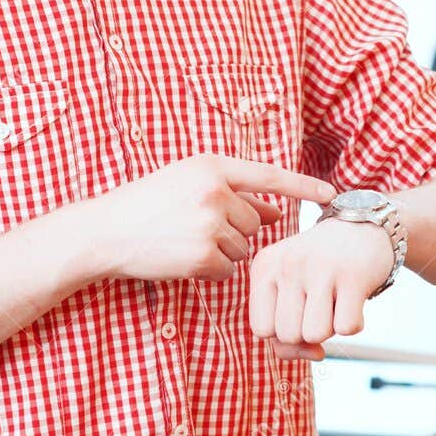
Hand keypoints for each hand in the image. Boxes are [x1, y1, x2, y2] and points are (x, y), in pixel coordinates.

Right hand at [74, 154, 335, 283]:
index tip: (331, 194)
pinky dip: (209, 270)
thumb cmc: (145, 205)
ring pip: (242, 248)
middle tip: (194, 228)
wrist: (105, 231)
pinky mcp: (202, 255)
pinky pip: (226, 269)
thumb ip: (232, 192)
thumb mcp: (187, 183)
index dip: (303, 186)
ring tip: (183, 240)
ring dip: (221, 251)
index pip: (269, 176)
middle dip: (234, 231)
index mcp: (212, 166)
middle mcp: (214, 191)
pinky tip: (181, 258)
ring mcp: (209, 224)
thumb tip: (274, 212)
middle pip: (254, 222)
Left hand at [249, 216, 394, 360]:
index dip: (281, 332)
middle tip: (320, 303)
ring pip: (315, 335)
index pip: (261, 329)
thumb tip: (317, 355)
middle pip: (288, 335)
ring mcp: (321, 267)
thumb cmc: (320, 268)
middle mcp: (289, 263)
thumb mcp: (291, 291)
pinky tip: (354, 299)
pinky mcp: (353, 275)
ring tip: (335, 300)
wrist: (363, 225)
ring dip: (330, 328)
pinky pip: (347, 328)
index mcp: (265, 266)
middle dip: (307, 330)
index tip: (297, 311)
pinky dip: (354, 323)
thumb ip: (286, 335)